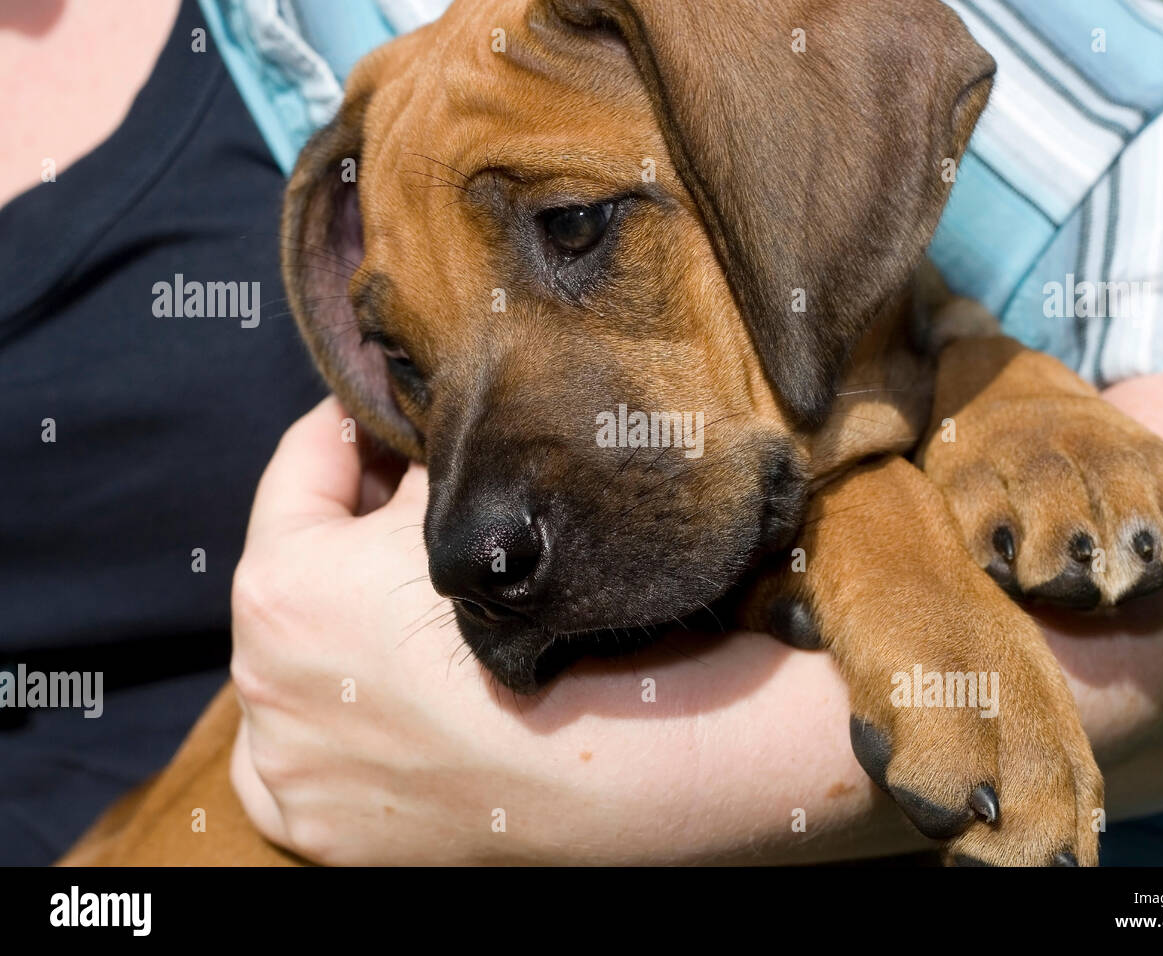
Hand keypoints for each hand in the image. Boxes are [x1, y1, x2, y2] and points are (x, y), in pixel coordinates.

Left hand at [228, 397, 906, 863]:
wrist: (601, 761)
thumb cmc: (537, 612)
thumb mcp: (475, 503)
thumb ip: (428, 456)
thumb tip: (418, 418)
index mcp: (281, 582)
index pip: (304, 464)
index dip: (354, 427)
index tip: (383, 414)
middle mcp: (260, 676)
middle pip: (300, 566)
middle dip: (353, 532)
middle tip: (413, 508)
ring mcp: (284, 761)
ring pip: (298, 666)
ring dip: (341, 632)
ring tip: (411, 611)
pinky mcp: (314, 824)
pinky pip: (297, 766)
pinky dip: (331, 736)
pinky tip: (379, 711)